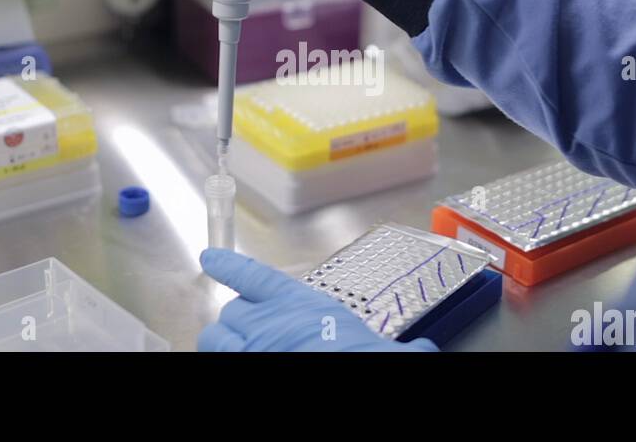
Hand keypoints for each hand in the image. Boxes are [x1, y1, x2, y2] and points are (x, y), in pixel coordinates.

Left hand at [198, 248, 438, 351]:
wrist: (355, 378)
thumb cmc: (364, 359)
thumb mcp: (382, 348)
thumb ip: (397, 344)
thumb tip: (425, 350)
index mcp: (300, 306)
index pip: (255, 278)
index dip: (229, 267)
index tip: (210, 257)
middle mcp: (268, 324)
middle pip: (233, 312)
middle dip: (240, 322)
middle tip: (253, 332)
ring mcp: (251, 350)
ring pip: (215, 338)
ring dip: (223, 342)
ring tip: (238, 348)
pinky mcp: (240, 370)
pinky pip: (217, 360)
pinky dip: (222, 357)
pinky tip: (223, 356)